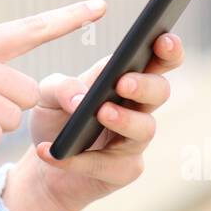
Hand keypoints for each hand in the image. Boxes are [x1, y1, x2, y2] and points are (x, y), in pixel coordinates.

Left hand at [16, 32, 184, 210]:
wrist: (42, 163)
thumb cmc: (54, 118)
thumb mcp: (47, 94)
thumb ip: (62, 87)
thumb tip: (80, 99)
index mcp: (126, 79)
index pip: (158, 60)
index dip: (168, 50)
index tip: (162, 39)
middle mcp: (138, 108)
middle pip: (160, 91)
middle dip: (145, 85)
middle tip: (122, 83)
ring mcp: (134, 141)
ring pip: (145, 129)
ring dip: (124, 120)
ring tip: (100, 112)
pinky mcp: (122, 171)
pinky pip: (109, 165)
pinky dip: (79, 160)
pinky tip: (51, 153)